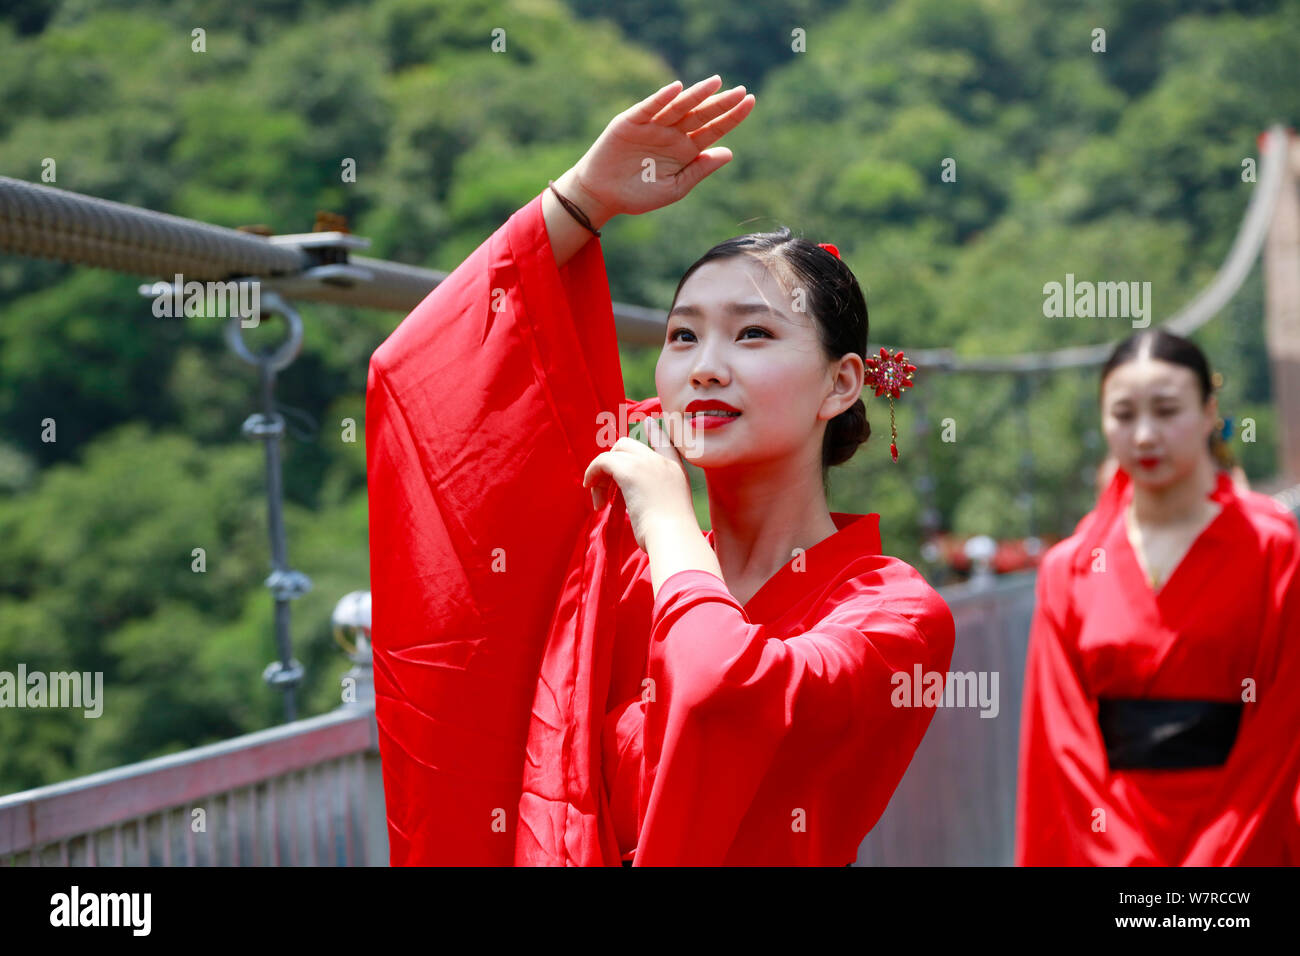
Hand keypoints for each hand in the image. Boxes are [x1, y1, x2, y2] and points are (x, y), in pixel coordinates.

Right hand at [569, 76, 755, 220]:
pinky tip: (677, 89)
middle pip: (701, 114)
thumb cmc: (639, 195)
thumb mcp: (675, 188)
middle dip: (721, 103)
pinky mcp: (631, 122)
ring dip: (696, 95)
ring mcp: (652, 125)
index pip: (714, 129)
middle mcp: (672, 133)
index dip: (732, 116)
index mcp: (686, 150)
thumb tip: (729, 153)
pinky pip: (649, 108)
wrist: (603, 196)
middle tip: (741, 92)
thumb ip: (700, 170)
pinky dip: (661, 98)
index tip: (750, 102)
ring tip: (716, 83)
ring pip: (679, 107)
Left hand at [582, 417, 696, 551]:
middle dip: (613, 462)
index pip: (665, 443)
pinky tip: (591, 489)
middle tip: (606, 489)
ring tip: (600, 501)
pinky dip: (593, 473)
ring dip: (601, 475)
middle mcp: (662, 461)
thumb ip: (658, 500)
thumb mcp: (671, 512)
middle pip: (629, 445)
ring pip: (614, 453)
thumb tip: (640, 504)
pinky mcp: (630, 470)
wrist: (674, 536)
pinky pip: (603, 461)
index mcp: (676, 470)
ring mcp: (647, 463)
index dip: (655, 433)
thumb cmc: (671, 534)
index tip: (648, 423)